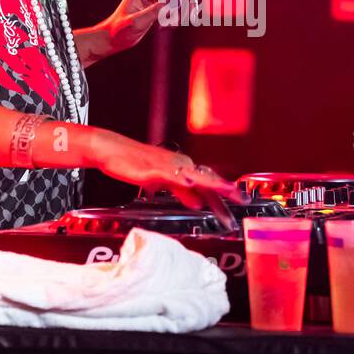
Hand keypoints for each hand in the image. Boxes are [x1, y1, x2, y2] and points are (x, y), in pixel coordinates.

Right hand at [90, 130, 242, 209]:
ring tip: (227, 191)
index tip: (241, 202)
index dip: (225, 193)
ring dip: (212, 185)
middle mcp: (179, 164)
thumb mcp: (161, 183)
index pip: (208, 182)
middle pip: (207, 180)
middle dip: (226, 191)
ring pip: (194, 177)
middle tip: (243, 200)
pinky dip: (182, 180)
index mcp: (182, 167)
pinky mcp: (153, 168)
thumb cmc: (134, 164)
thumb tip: (199, 203)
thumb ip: (181, 192)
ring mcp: (167, 165)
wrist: (110, 150)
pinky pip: (170, 176)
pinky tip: (191, 184)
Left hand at [102, 0, 196, 53]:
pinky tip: (174, 23)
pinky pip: (174, 6)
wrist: (111, 39)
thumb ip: (153, 12)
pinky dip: (178, 13)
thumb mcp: (136, 22)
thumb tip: (171, 3)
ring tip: (182, 19)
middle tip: (192, 10)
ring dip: (184, 5)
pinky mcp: (156, 7)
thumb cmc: (119, 30)